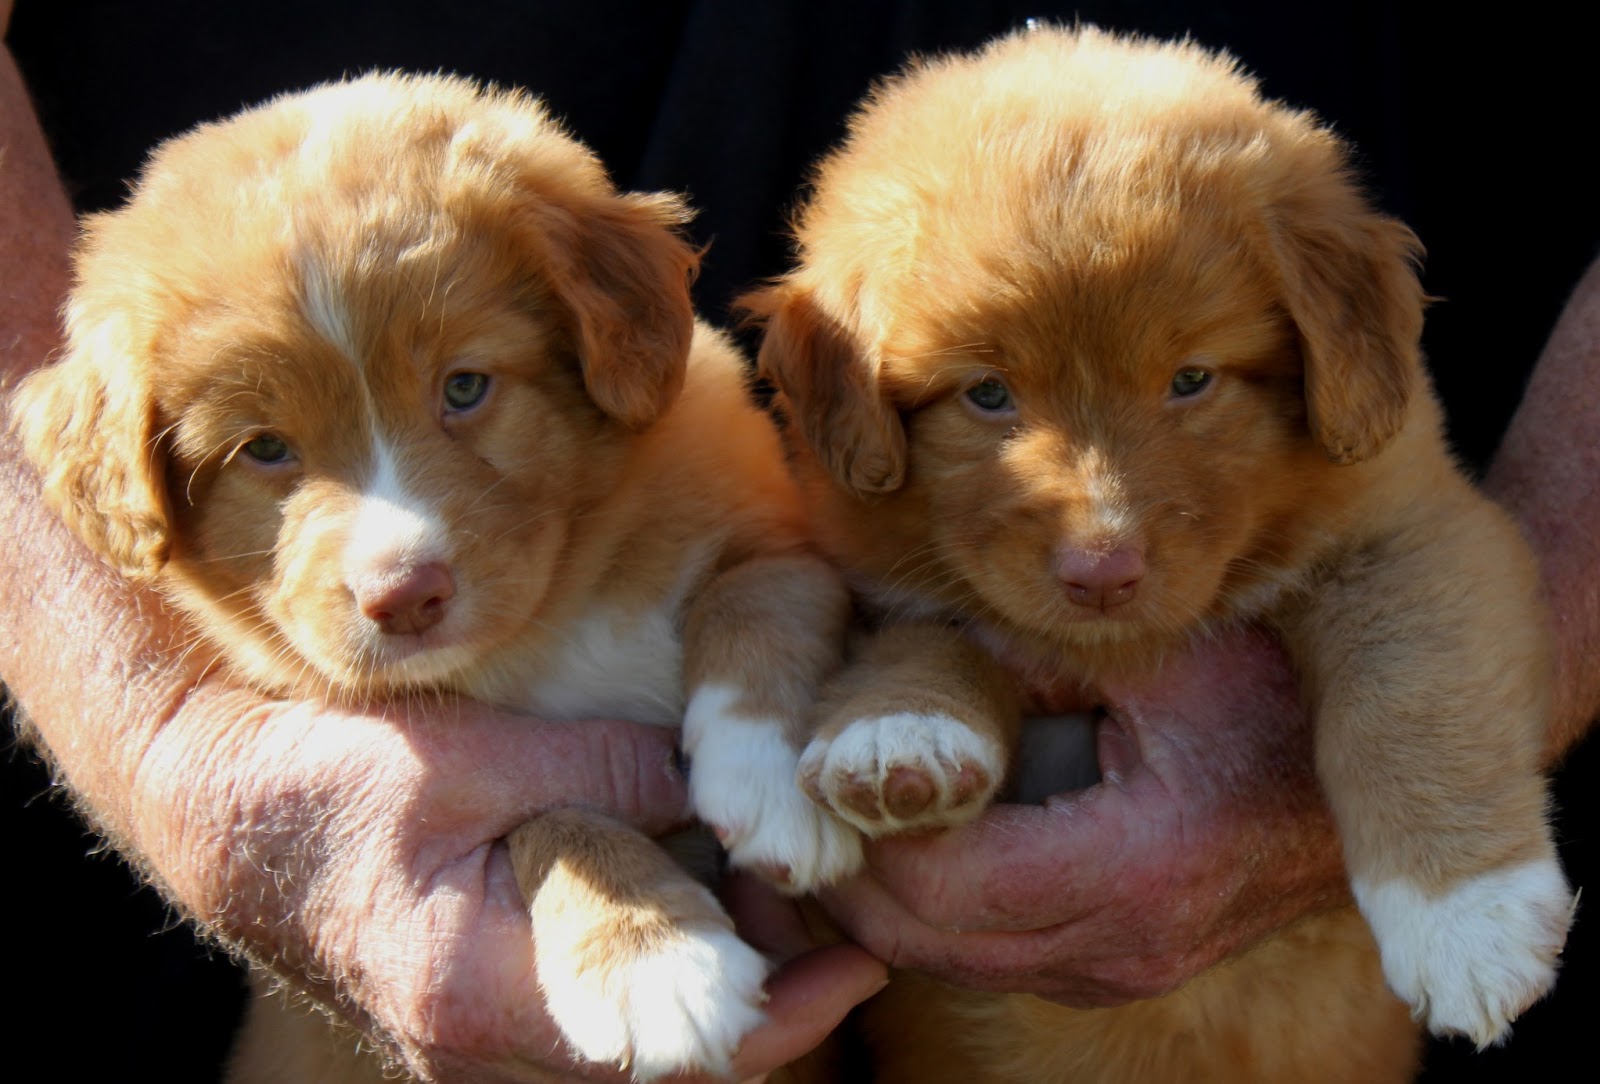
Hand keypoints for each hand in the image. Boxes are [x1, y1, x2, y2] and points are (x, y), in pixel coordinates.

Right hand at [141, 692, 881, 1081]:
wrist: (228, 816)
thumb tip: (721, 773)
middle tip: (837, 917)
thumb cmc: (333, 782)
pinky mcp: (479, 1011)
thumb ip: (606, 769)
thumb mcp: (476, 756)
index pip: (666, 1047)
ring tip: (778, 898)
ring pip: (632, 1042)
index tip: (856, 962)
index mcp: (485, 991)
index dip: (777, 1015)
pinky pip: (593, 1013)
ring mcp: (479, 1041)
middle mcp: (486, 1046)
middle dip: (764, 1000)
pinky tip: (697, 902)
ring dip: (715, 981)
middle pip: (663, 1061)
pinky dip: (659, 968)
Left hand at [817, 627, 1348, 1006]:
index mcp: (1136, 867)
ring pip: (958, 964)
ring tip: (833, 828)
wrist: (1367, 772)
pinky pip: (1001, 959)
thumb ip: (1022, 652)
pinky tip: (904, 853)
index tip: (822, 770)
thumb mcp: (1148, 651)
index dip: (868, 836)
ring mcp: (1129, 968)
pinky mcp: (1127, 967)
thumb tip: (896, 645)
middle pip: (931, 944)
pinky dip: (935, 918)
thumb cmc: (1266, 691)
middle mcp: (1130, 946)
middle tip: (798, 811)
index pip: (946, 885)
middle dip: (852, 883)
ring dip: (884, 907)